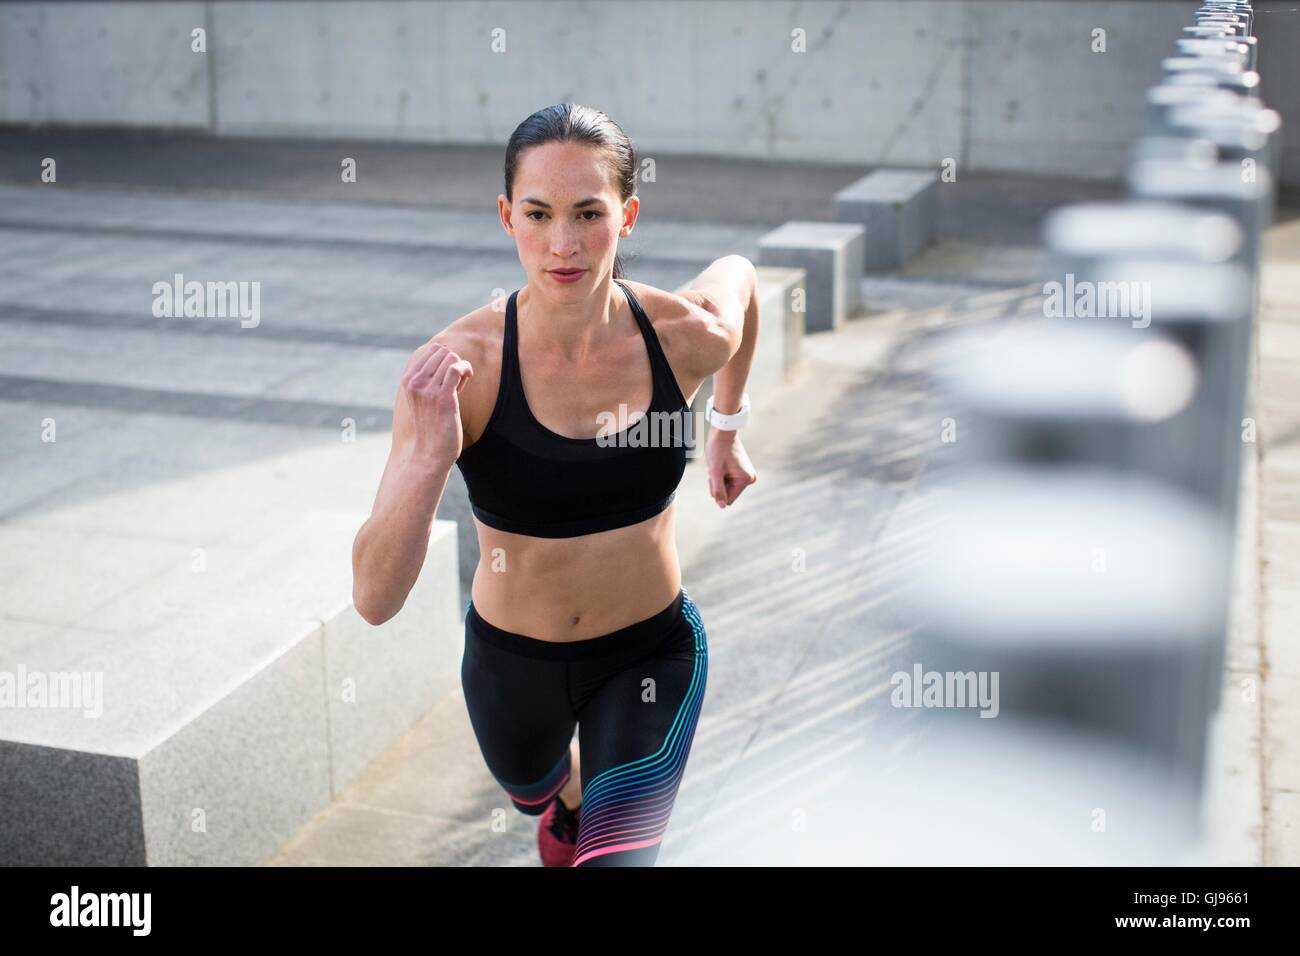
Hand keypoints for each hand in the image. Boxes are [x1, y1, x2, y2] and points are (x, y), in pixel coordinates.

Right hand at [401, 341, 473, 463]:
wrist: (429, 452)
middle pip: (442, 352)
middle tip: (457, 381)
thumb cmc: (431, 425)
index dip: (445, 359)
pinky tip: (468, 377)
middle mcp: (415, 382)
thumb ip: (428, 377)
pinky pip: (457, 368)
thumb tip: (447, 353)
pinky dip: (466, 369)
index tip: (449, 375)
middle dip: (454, 362)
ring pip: (451, 358)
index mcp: (408, 380)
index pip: (430, 350)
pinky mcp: (443, 397)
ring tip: (461, 384)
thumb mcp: (422, 398)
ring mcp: (428, 389)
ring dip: (461, 367)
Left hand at [705, 428, 756, 507]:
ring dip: (720, 479)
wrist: (723, 432)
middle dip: (719, 484)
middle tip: (717, 469)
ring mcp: (748, 475)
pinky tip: (722, 465)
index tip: (715, 476)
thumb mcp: (714, 471)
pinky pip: (730, 481)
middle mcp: (750, 478)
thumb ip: (718, 490)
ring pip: (728, 488)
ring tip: (719, 465)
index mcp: (745, 479)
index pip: (728, 500)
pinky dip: (723, 475)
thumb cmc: (718, 449)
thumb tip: (722, 506)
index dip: (718, 491)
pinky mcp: (744, 472)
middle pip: (728, 494)